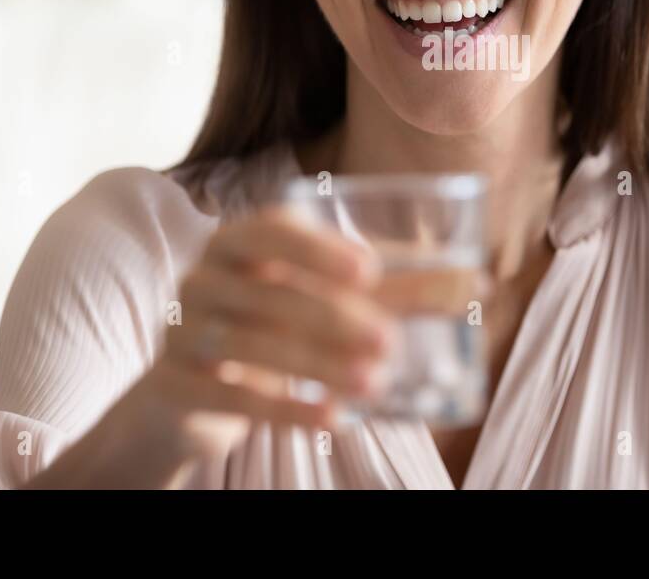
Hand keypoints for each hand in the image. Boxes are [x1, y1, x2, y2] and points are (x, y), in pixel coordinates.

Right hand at [129, 203, 401, 460]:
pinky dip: (285, 409)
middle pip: (268, 291)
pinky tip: (331, 420)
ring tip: (372, 384)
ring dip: (317, 365)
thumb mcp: (327, 301)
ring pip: (251, 345)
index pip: (272, 228)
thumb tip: (474, 283)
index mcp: (239, 241)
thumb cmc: (273, 326)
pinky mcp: (174, 384)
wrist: (191, 391)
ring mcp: (181, 330)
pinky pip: (231, 394)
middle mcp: (203, 277)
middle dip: (332, 316)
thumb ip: (395, 291)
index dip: (318, 247)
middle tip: (388, 339)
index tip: (370, 270)